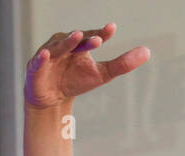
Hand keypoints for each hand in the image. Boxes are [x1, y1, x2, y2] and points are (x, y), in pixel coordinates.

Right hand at [25, 24, 149, 108]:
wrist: (51, 98)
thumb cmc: (76, 81)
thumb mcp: (102, 74)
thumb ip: (122, 63)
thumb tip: (147, 51)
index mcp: (79, 44)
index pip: (92, 37)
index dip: (101, 34)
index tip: (112, 28)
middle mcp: (64, 45)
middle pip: (76, 40)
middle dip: (85, 38)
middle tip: (98, 38)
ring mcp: (49, 54)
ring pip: (59, 47)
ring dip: (67, 42)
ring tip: (77, 37)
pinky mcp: (36, 67)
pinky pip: (39, 62)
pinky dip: (42, 58)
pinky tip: (46, 55)